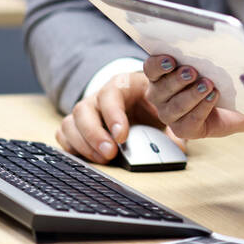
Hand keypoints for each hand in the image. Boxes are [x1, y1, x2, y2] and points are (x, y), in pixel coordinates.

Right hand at [56, 69, 183, 162]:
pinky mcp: (75, 125)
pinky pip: (63, 134)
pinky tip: (88, 157)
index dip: (113, 115)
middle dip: (95, 134)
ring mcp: (85, 110)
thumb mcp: (162, 106)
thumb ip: (171, 124)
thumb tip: (179, 146)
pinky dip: (72, 147)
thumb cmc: (149, 103)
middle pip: (84, 109)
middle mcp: (98, 96)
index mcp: (121, 84)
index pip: (110, 94)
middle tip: (110, 153)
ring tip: (103, 158)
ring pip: (70, 122)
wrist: (137, 99)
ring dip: (84, 143)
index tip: (122, 136)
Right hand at [142, 55, 243, 140]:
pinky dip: (203, 108)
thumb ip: (208, 54)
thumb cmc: (217, 79)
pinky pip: (190, 120)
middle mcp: (160, 96)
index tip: (171, 60)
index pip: (151, 68)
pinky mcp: (183, 130)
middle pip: (162, 88)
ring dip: (192, 94)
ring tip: (208, 85)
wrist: (232, 105)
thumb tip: (221, 43)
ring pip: (176, 106)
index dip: (158, 64)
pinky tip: (213, 97)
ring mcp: (170, 115)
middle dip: (177, 79)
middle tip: (193, 72)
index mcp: (161, 76)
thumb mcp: (213, 64)